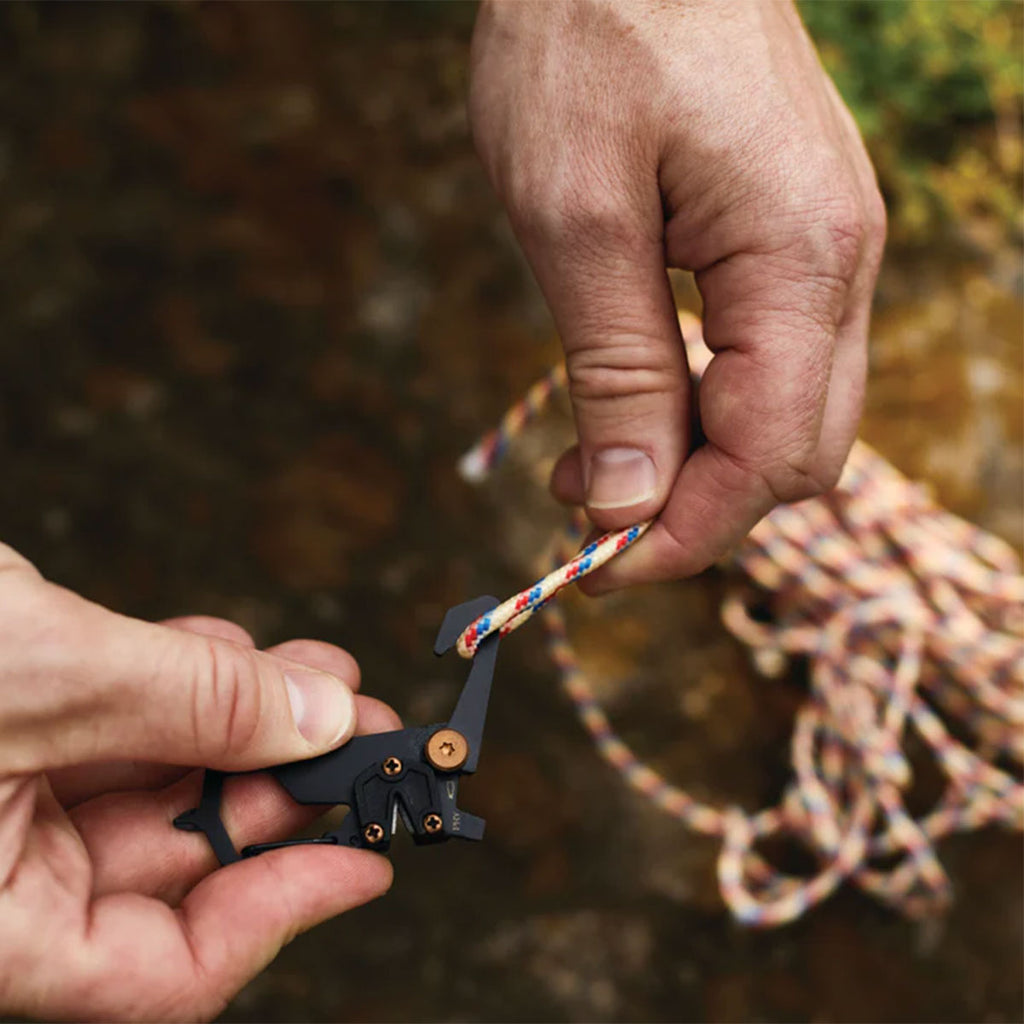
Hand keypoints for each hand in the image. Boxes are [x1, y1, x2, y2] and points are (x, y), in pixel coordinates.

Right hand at [0, 542, 399, 1020]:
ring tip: (325, 677)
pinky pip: (104, 727)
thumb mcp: (48, 676)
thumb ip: (194, 702)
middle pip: (172, 861)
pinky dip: (176, 687)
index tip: (371, 863)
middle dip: (280, 788)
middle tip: (365, 735)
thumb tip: (319, 715)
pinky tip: (236, 650)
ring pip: (146, 782)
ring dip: (243, 723)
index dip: (281, 914)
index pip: (159, 973)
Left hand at [470, 0, 885, 587]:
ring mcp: (820, 250)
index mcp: (800, 264)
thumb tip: (628, 506)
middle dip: (689, 510)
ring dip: (689, 464)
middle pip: (790, 456)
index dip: (683, 537)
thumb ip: (616, 371)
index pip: (767, 464)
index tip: (591, 569)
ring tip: (579, 464)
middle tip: (578, 514)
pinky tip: (628, 399)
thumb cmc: (589, 35)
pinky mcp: (785, 237)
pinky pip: (761, 362)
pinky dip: (697, 408)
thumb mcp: (575, 216)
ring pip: (779, 416)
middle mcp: (837, 266)